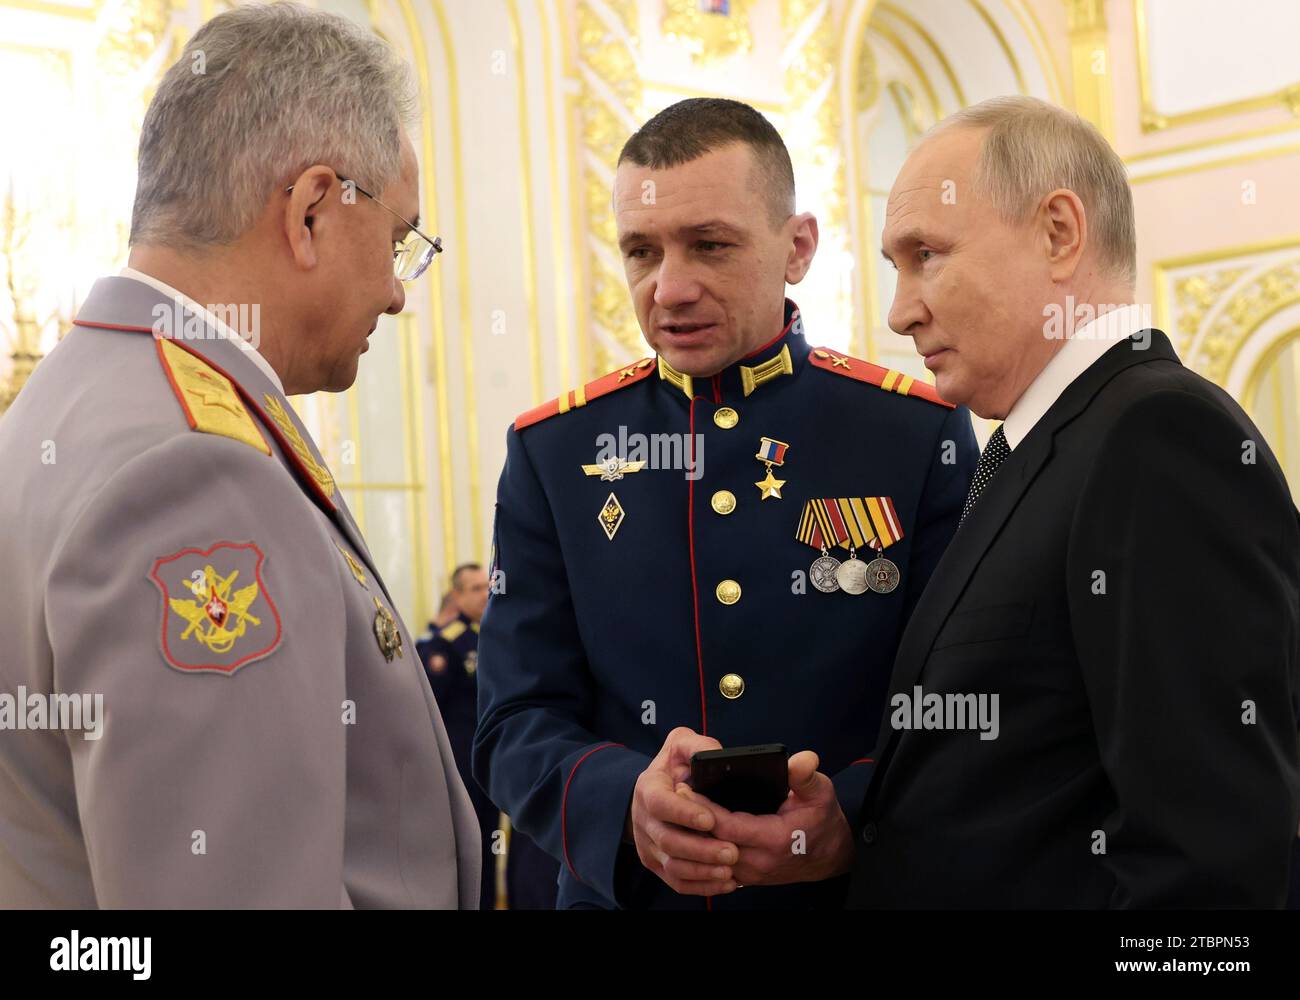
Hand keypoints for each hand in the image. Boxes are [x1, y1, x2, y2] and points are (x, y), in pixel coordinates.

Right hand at [630, 727, 739, 895]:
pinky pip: (676, 882)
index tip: (711, 820)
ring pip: (673, 866)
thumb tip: (718, 756)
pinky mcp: (657, 864)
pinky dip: (701, 886)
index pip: (660, 803)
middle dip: (702, 850)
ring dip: (703, 871)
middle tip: (732, 852)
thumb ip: (699, 746)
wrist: (656, 790)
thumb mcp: (682, 744)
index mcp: (648, 788)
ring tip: (731, 870)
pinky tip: (725, 882)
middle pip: (669, 841)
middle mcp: (643, 819)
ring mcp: (648, 844)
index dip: (684, 814)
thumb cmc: (675, 765)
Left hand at [683, 750, 853, 886]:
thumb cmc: (822, 821)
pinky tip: (690, 827)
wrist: (829, 856)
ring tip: (676, 808)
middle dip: (690, 819)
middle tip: (672, 793)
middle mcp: (758, 861)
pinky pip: (714, 864)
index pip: (727, 826)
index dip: (703, 809)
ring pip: (708, 856)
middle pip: (711, 843)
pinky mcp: (744, 876)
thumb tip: (801, 759)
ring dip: (692, 834)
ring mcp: (749, 873)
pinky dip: (701, 846)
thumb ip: (805, 776)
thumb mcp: (820, 793)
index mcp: (774, 839)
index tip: (685, 789)